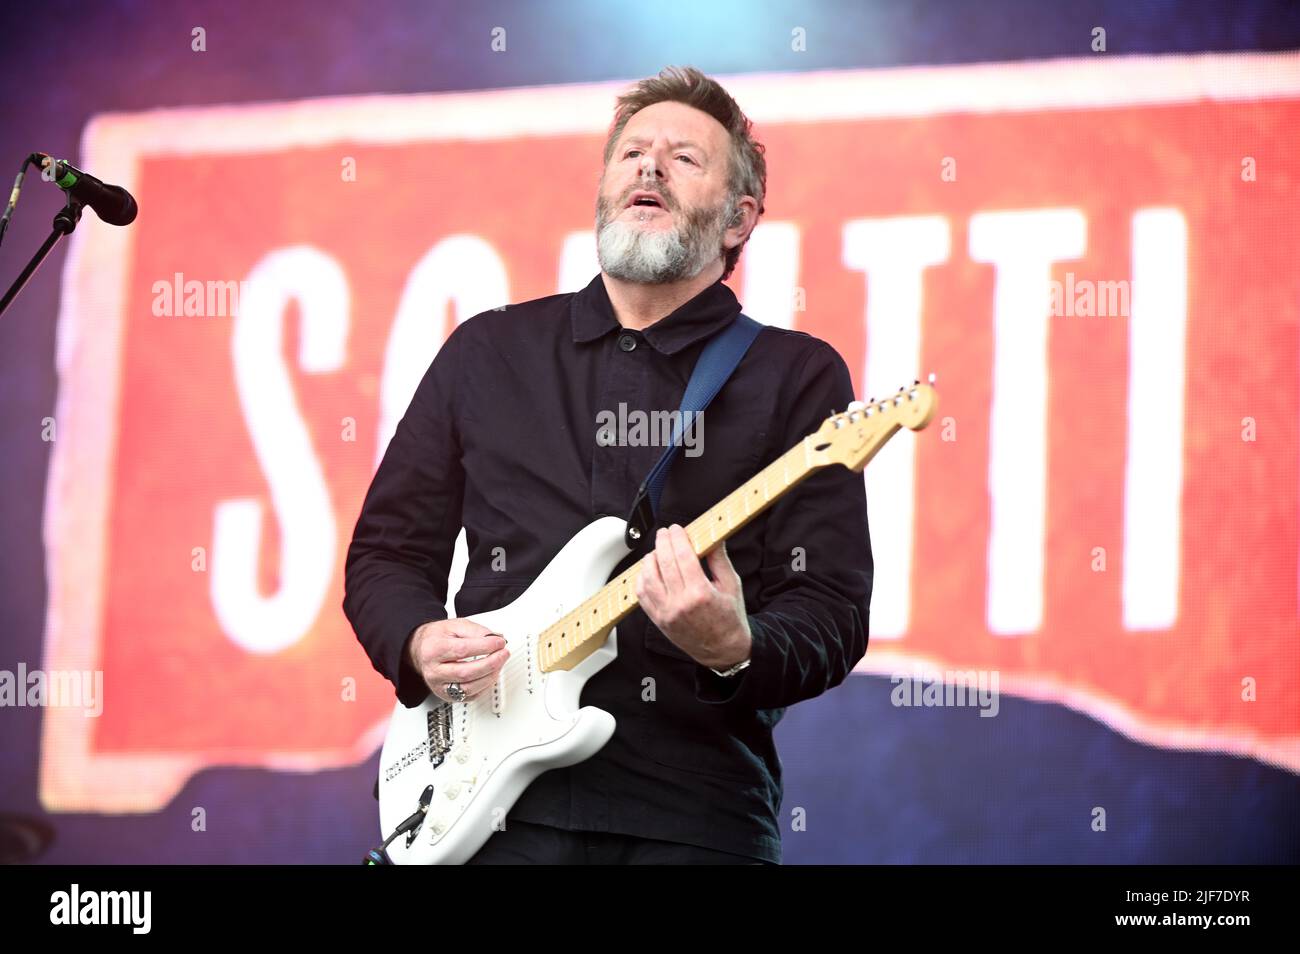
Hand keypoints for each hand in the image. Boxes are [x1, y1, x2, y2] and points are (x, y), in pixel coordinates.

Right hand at [407, 618, 509, 702]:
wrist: (421, 650)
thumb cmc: (437, 638)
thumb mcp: (455, 626)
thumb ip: (475, 631)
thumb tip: (495, 639)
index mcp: (433, 650)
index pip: (462, 650)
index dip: (485, 647)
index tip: (499, 642)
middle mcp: (434, 671)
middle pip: (466, 673)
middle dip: (491, 663)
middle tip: (503, 654)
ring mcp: (439, 686)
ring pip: (469, 688)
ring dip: (490, 676)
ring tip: (499, 664)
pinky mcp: (447, 696)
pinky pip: (470, 696)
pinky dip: (484, 686)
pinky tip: (490, 675)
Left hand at [636, 525, 751, 669]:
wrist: (723, 650)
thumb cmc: (729, 618)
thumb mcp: (731, 585)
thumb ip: (719, 559)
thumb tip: (712, 536)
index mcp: (700, 593)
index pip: (682, 556)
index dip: (677, 538)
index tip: (676, 529)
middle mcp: (680, 603)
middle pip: (664, 563)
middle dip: (663, 542)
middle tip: (665, 533)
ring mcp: (666, 613)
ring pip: (647, 578)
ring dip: (650, 559)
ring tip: (658, 551)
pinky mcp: (658, 620)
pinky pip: (642, 595)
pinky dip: (642, 578)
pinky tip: (650, 570)